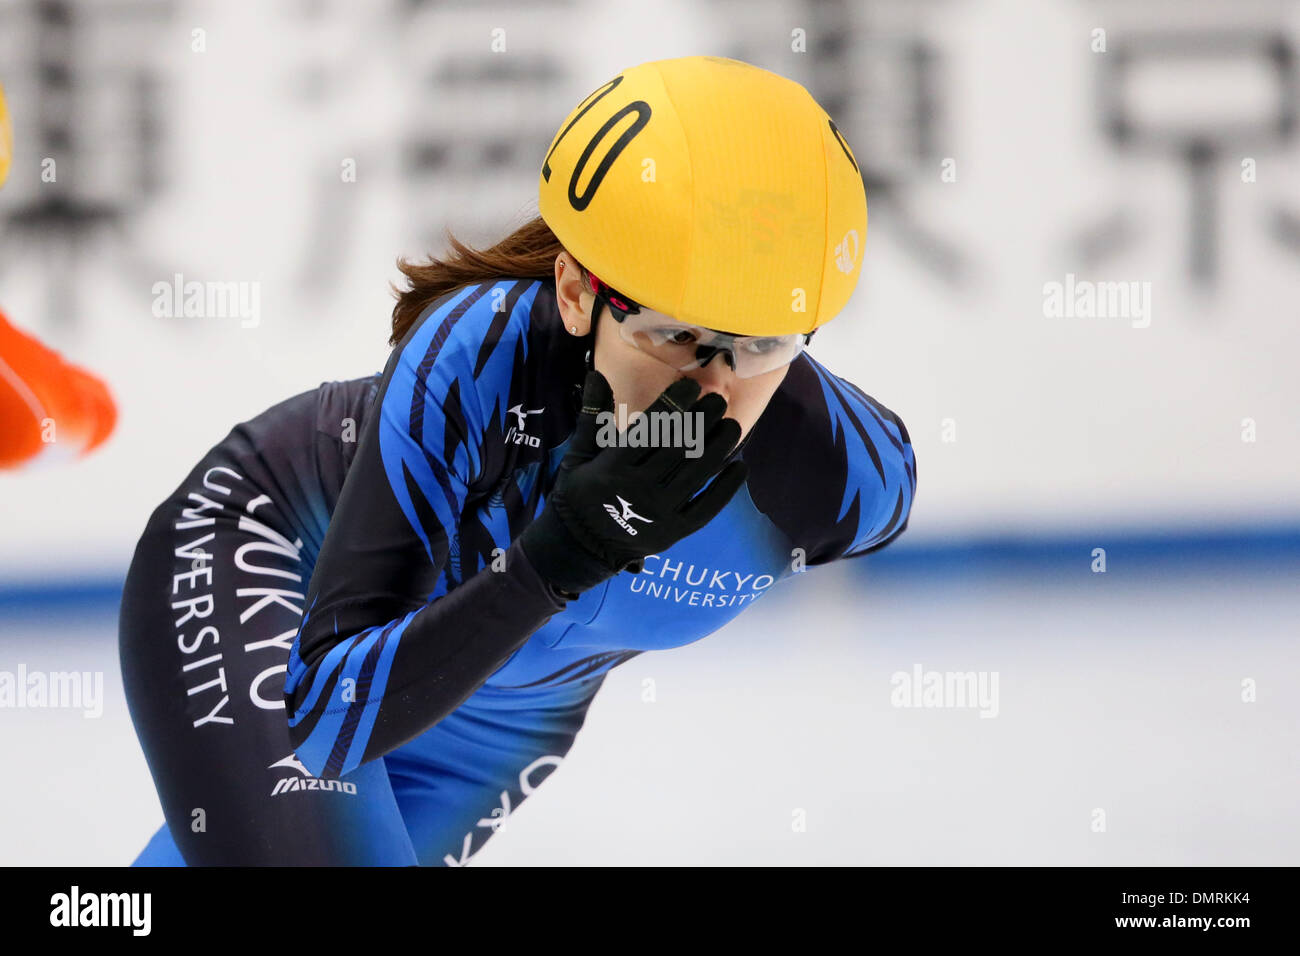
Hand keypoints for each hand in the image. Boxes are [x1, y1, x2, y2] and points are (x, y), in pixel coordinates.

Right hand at [518, 369, 747, 594]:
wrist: (578, 548)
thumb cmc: (577, 495)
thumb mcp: (578, 455)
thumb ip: (592, 416)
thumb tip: (596, 373)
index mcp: (613, 466)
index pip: (651, 428)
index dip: (674, 404)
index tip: (691, 386)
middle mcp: (638, 488)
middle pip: (678, 447)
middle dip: (702, 419)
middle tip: (718, 399)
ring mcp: (658, 513)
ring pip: (696, 473)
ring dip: (719, 447)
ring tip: (732, 425)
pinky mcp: (673, 532)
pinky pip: (706, 508)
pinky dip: (725, 488)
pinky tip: (740, 467)